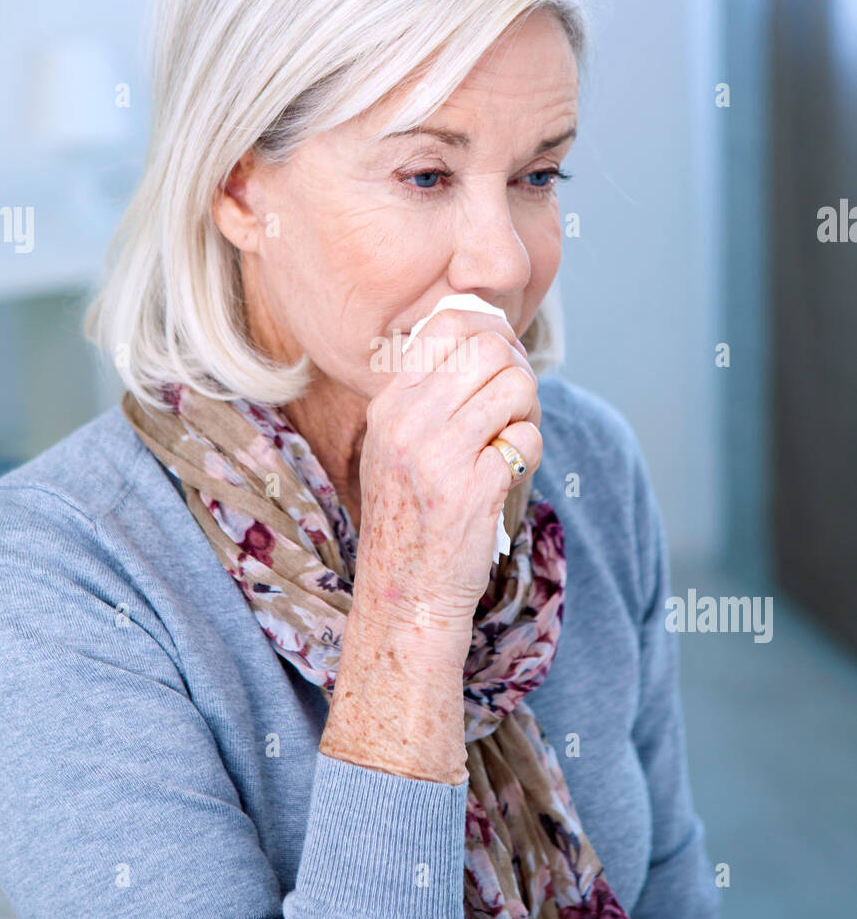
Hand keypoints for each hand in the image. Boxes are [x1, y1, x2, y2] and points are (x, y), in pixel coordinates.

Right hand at [352, 307, 541, 671]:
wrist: (405, 594)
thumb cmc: (410, 517)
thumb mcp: (396, 447)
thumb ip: (428, 394)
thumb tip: (488, 337)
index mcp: (389, 405)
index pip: (446, 324)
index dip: (489, 329)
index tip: (501, 358)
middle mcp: (408, 423)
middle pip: (490, 348)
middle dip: (517, 370)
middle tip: (514, 406)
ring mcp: (440, 456)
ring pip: (516, 386)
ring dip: (527, 411)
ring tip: (510, 441)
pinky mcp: (474, 490)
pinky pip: (526, 439)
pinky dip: (529, 453)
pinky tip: (509, 475)